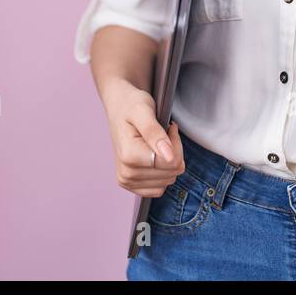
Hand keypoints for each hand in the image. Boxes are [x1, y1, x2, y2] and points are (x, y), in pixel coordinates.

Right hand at [105, 80, 183, 197]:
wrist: (119, 108)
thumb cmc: (131, 106)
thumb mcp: (144, 111)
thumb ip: (155, 133)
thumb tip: (169, 157)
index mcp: (129, 156)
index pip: (171, 163)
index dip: (176, 143)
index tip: (168, 128)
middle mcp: (126, 174)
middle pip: (172, 172)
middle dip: (174, 151)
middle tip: (163, 133)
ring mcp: (128, 181)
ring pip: (169, 179)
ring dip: (169, 160)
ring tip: (158, 142)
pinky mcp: (132, 185)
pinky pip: (160, 189)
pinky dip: (163, 172)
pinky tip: (155, 155)